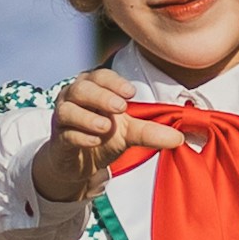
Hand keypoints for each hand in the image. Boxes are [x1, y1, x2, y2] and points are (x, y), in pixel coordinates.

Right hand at [32, 69, 184, 205]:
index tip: (131, 93)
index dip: (114, 82)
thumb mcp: (129, 133)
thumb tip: (180, 138)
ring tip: (106, 127)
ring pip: (68, 109)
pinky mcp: (58, 139)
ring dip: (88, 117)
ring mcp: (63, 118)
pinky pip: (65, 134)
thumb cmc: (102, 136)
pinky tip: (94, 141)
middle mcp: (73, 97)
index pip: (100, 76)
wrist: (78, 163)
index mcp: (92, 87)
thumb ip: (151, 132)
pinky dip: (80, 136)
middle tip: (120, 107)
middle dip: (101, 96)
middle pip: (82, 88)